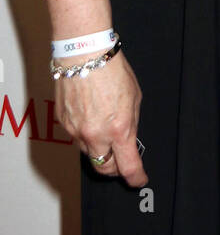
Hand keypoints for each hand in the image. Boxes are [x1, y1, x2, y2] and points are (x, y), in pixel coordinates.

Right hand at [54, 50, 147, 186]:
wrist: (84, 55)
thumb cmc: (111, 70)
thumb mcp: (134, 97)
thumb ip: (131, 123)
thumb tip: (128, 138)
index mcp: (119, 129)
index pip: (128, 166)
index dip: (136, 177)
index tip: (139, 179)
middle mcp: (96, 135)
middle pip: (104, 168)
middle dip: (114, 169)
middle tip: (121, 161)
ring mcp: (77, 131)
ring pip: (89, 153)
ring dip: (99, 150)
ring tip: (105, 131)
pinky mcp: (64, 123)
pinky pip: (76, 138)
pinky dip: (85, 135)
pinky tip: (91, 118)